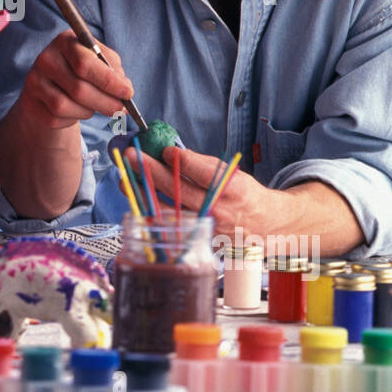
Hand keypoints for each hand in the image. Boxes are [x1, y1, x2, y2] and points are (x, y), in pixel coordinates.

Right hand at [19, 31, 133, 129]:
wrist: (54, 85)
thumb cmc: (83, 70)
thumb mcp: (100, 61)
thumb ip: (114, 70)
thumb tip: (125, 90)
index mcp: (65, 41)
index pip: (85, 63)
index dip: (108, 80)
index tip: (128, 92)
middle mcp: (46, 58)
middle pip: (78, 88)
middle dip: (105, 102)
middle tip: (121, 109)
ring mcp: (35, 81)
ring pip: (66, 106)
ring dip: (89, 110)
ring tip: (96, 106)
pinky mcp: (31, 102)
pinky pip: (56, 118)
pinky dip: (74, 117)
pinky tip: (78, 110)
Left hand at [124, 144, 291, 241]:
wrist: (265, 227)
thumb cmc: (245, 195)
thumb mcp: (234, 174)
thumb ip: (204, 166)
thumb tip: (172, 154)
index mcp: (233, 190)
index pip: (203, 173)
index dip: (182, 161)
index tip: (165, 150)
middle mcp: (219, 211)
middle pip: (179, 191)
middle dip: (151, 171)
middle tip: (132, 156)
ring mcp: (206, 229)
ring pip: (169, 211)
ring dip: (144, 194)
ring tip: (126, 179)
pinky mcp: (198, 240)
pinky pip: (171, 226)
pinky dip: (152, 212)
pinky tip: (138, 200)